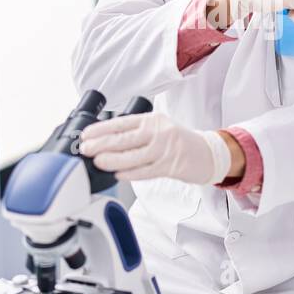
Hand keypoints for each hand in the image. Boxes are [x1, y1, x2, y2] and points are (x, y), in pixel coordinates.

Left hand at [79, 112, 229, 183]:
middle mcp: (158, 132)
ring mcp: (165, 150)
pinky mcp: (170, 166)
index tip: (86, 135)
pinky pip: (145, 171)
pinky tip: (118, 174)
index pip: (122, 123)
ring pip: (133, 156)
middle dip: (101, 144)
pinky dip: (130, 173)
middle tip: (85, 149)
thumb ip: (136, 133)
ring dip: (112, 160)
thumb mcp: (158, 128)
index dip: (101, 129)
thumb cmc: (179, 141)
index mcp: (152, 120)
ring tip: (98, 162)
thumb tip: (105, 141)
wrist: (208, 153)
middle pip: (124, 139)